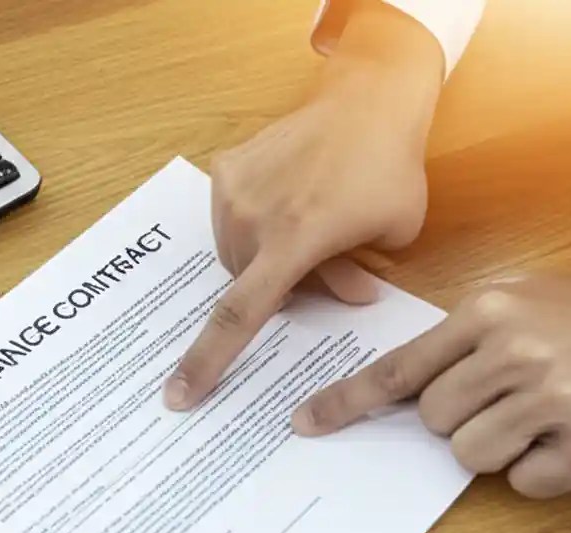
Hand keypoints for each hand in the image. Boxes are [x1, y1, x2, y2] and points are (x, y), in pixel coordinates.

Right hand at [163, 4, 444, 410]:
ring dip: (262, 257)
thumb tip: (343, 299)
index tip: (182, 395)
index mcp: (294, 240)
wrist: (369, 99)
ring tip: (306, 224)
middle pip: (246, 284)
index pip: (241, 314)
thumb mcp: (387, 235)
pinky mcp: (227, 168)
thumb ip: (353, 276)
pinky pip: (229, 218)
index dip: (208, 360)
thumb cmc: (388, 169)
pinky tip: (288, 201)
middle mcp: (252, 216)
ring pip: (234, 254)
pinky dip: (254, 223)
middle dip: (277, 288)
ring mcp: (234, 190)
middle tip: (320, 266)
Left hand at [292, 266, 570, 497]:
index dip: (348, 402)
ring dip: (498, 446)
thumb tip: (397, 391)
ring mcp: (555, 399)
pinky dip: (542, 469)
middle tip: (508, 395)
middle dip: (460, 419)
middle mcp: (516, 352)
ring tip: (542, 411)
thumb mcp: (518, 301)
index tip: (306, 424)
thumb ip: (459, 340)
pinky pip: (526, 482)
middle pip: (436, 422)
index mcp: (488, 312)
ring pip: (472, 457)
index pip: (399, 370)